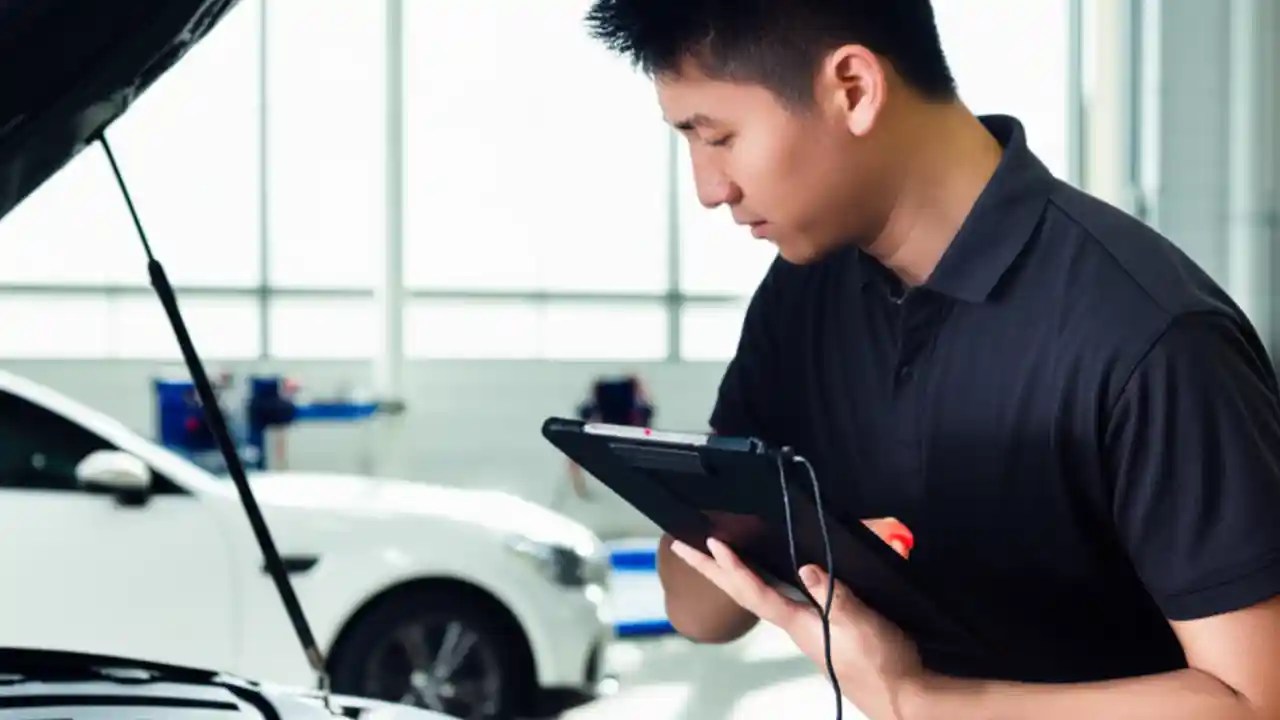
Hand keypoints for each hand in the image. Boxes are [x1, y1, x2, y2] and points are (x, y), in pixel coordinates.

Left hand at [669, 536, 927, 719]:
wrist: (901, 696)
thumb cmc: (881, 664)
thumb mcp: (859, 623)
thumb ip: (832, 595)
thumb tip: (806, 568)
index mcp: (797, 622)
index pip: (754, 590)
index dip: (732, 566)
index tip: (711, 543)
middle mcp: (793, 625)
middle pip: (742, 593)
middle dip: (711, 570)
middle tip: (682, 548)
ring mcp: (805, 630)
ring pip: (758, 596)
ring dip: (732, 575)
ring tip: (713, 558)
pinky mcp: (820, 632)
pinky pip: (779, 601)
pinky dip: (762, 584)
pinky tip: (767, 579)